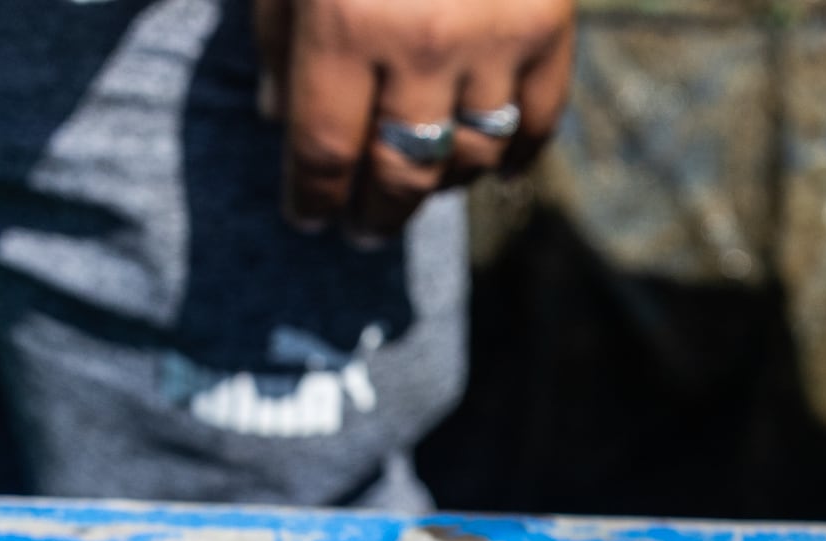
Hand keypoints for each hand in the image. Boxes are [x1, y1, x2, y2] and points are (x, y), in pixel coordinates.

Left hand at [254, 0, 575, 238]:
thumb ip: (277, 34)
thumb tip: (276, 116)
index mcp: (342, 25)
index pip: (322, 153)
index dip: (313, 199)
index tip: (308, 218)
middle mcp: (420, 44)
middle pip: (399, 172)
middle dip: (375, 213)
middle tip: (362, 231)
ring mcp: (494, 39)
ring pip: (469, 158)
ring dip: (440, 188)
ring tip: (418, 193)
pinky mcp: (548, 25)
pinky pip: (537, 124)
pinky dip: (515, 159)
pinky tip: (495, 174)